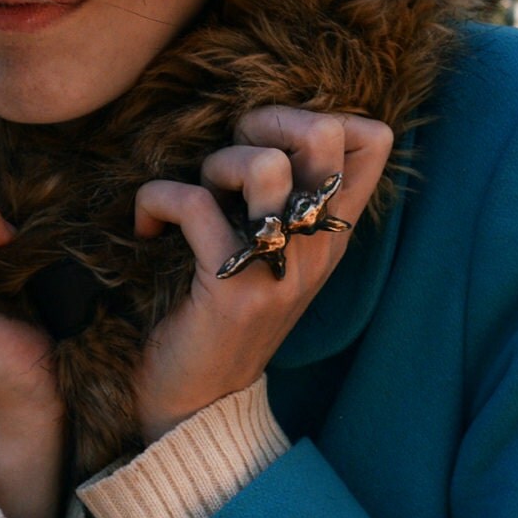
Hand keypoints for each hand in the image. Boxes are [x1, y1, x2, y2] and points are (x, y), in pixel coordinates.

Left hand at [132, 107, 392, 443]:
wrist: (196, 402)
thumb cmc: (219, 308)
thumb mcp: (265, 245)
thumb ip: (277, 190)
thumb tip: (264, 123)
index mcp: (331, 229)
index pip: (372, 141)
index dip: (316, 115)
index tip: (269, 143)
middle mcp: (318, 246)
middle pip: (323, 133)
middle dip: (264, 123)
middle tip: (228, 161)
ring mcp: (282, 269)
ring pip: (263, 166)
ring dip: (214, 165)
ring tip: (194, 199)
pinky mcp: (234, 290)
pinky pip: (194, 204)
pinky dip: (155, 201)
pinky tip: (146, 230)